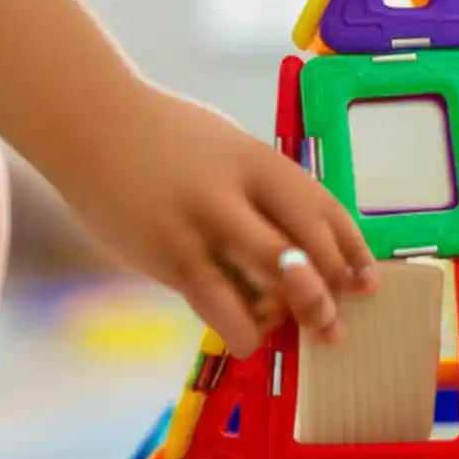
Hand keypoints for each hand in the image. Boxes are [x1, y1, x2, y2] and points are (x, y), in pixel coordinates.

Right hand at [56, 81, 376, 357]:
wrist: (90, 121)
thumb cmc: (168, 140)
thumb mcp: (231, 148)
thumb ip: (264, 192)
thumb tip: (303, 249)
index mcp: (262, 160)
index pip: (325, 210)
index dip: (353, 252)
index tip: (368, 283)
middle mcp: (238, 190)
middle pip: (306, 247)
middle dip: (330, 292)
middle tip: (335, 324)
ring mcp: (201, 223)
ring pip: (269, 278)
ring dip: (293, 314)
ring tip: (295, 334)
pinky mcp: (166, 254)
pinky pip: (216, 300)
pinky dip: (241, 326)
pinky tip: (248, 337)